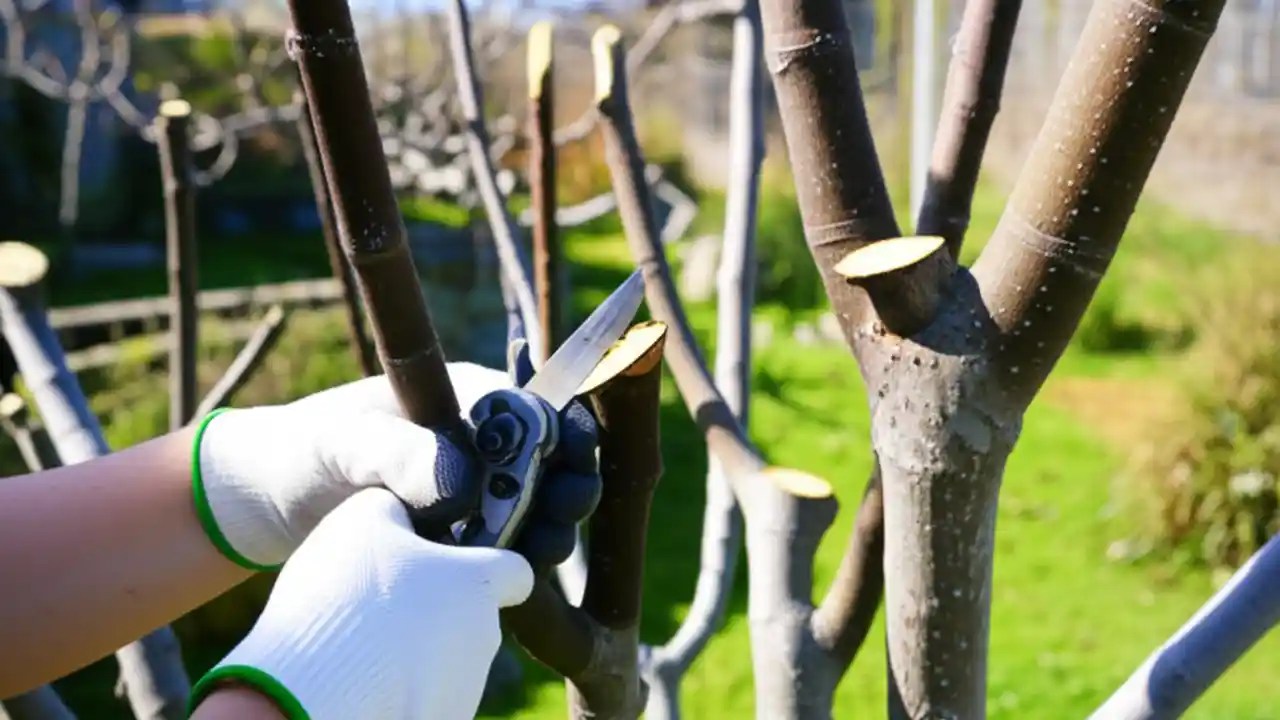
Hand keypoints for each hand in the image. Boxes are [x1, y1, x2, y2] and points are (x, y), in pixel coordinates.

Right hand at [189, 488, 531, 719]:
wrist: (314, 691)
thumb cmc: (346, 595)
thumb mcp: (364, 518)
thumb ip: (399, 507)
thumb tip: (404, 512)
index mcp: (480, 584)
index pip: (515, 570)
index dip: (484, 563)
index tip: (449, 564)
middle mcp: (486, 636)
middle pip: (472, 615)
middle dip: (437, 609)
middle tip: (383, 603)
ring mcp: (466, 685)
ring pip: (449, 657)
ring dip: (417, 649)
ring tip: (362, 643)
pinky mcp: (442, 717)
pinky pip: (425, 693)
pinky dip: (400, 686)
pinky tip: (360, 678)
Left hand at [193, 362, 600, 568]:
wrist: (264, 500)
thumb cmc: (301, 450)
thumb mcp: (343, 444)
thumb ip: (397, 451)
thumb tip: (461, 481)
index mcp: (462, 397)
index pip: (538, 407)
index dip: (567, 437)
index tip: (571, 473)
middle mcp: (477, 439)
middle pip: (552, 460)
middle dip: (567, 491)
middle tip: (556, 524)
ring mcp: (470, 487)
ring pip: (537, 507)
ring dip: (547, 530)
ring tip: (536, 553)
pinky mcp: (459, 531)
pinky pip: (505, 543)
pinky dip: (515, 559)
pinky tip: (505, 574)